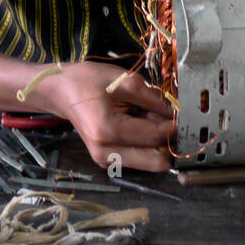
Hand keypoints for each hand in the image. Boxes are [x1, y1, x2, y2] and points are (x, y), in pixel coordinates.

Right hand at [36, 61, 175, 172]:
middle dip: (168, 140)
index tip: (183, 111)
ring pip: (152, 163)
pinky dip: (147, 145)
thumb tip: (179, 113)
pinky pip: (140, 159)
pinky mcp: (109, 162)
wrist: (61, 91)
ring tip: (147, 120)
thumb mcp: (125, 81)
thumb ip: (155, 99)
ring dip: (158, 144)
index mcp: (108, 131)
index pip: (156, 136)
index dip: (174, 124)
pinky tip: (138, 125)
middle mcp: (107, 154)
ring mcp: (107, 161)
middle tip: (163, 118)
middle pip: (158, 162)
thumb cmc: (89, 81)